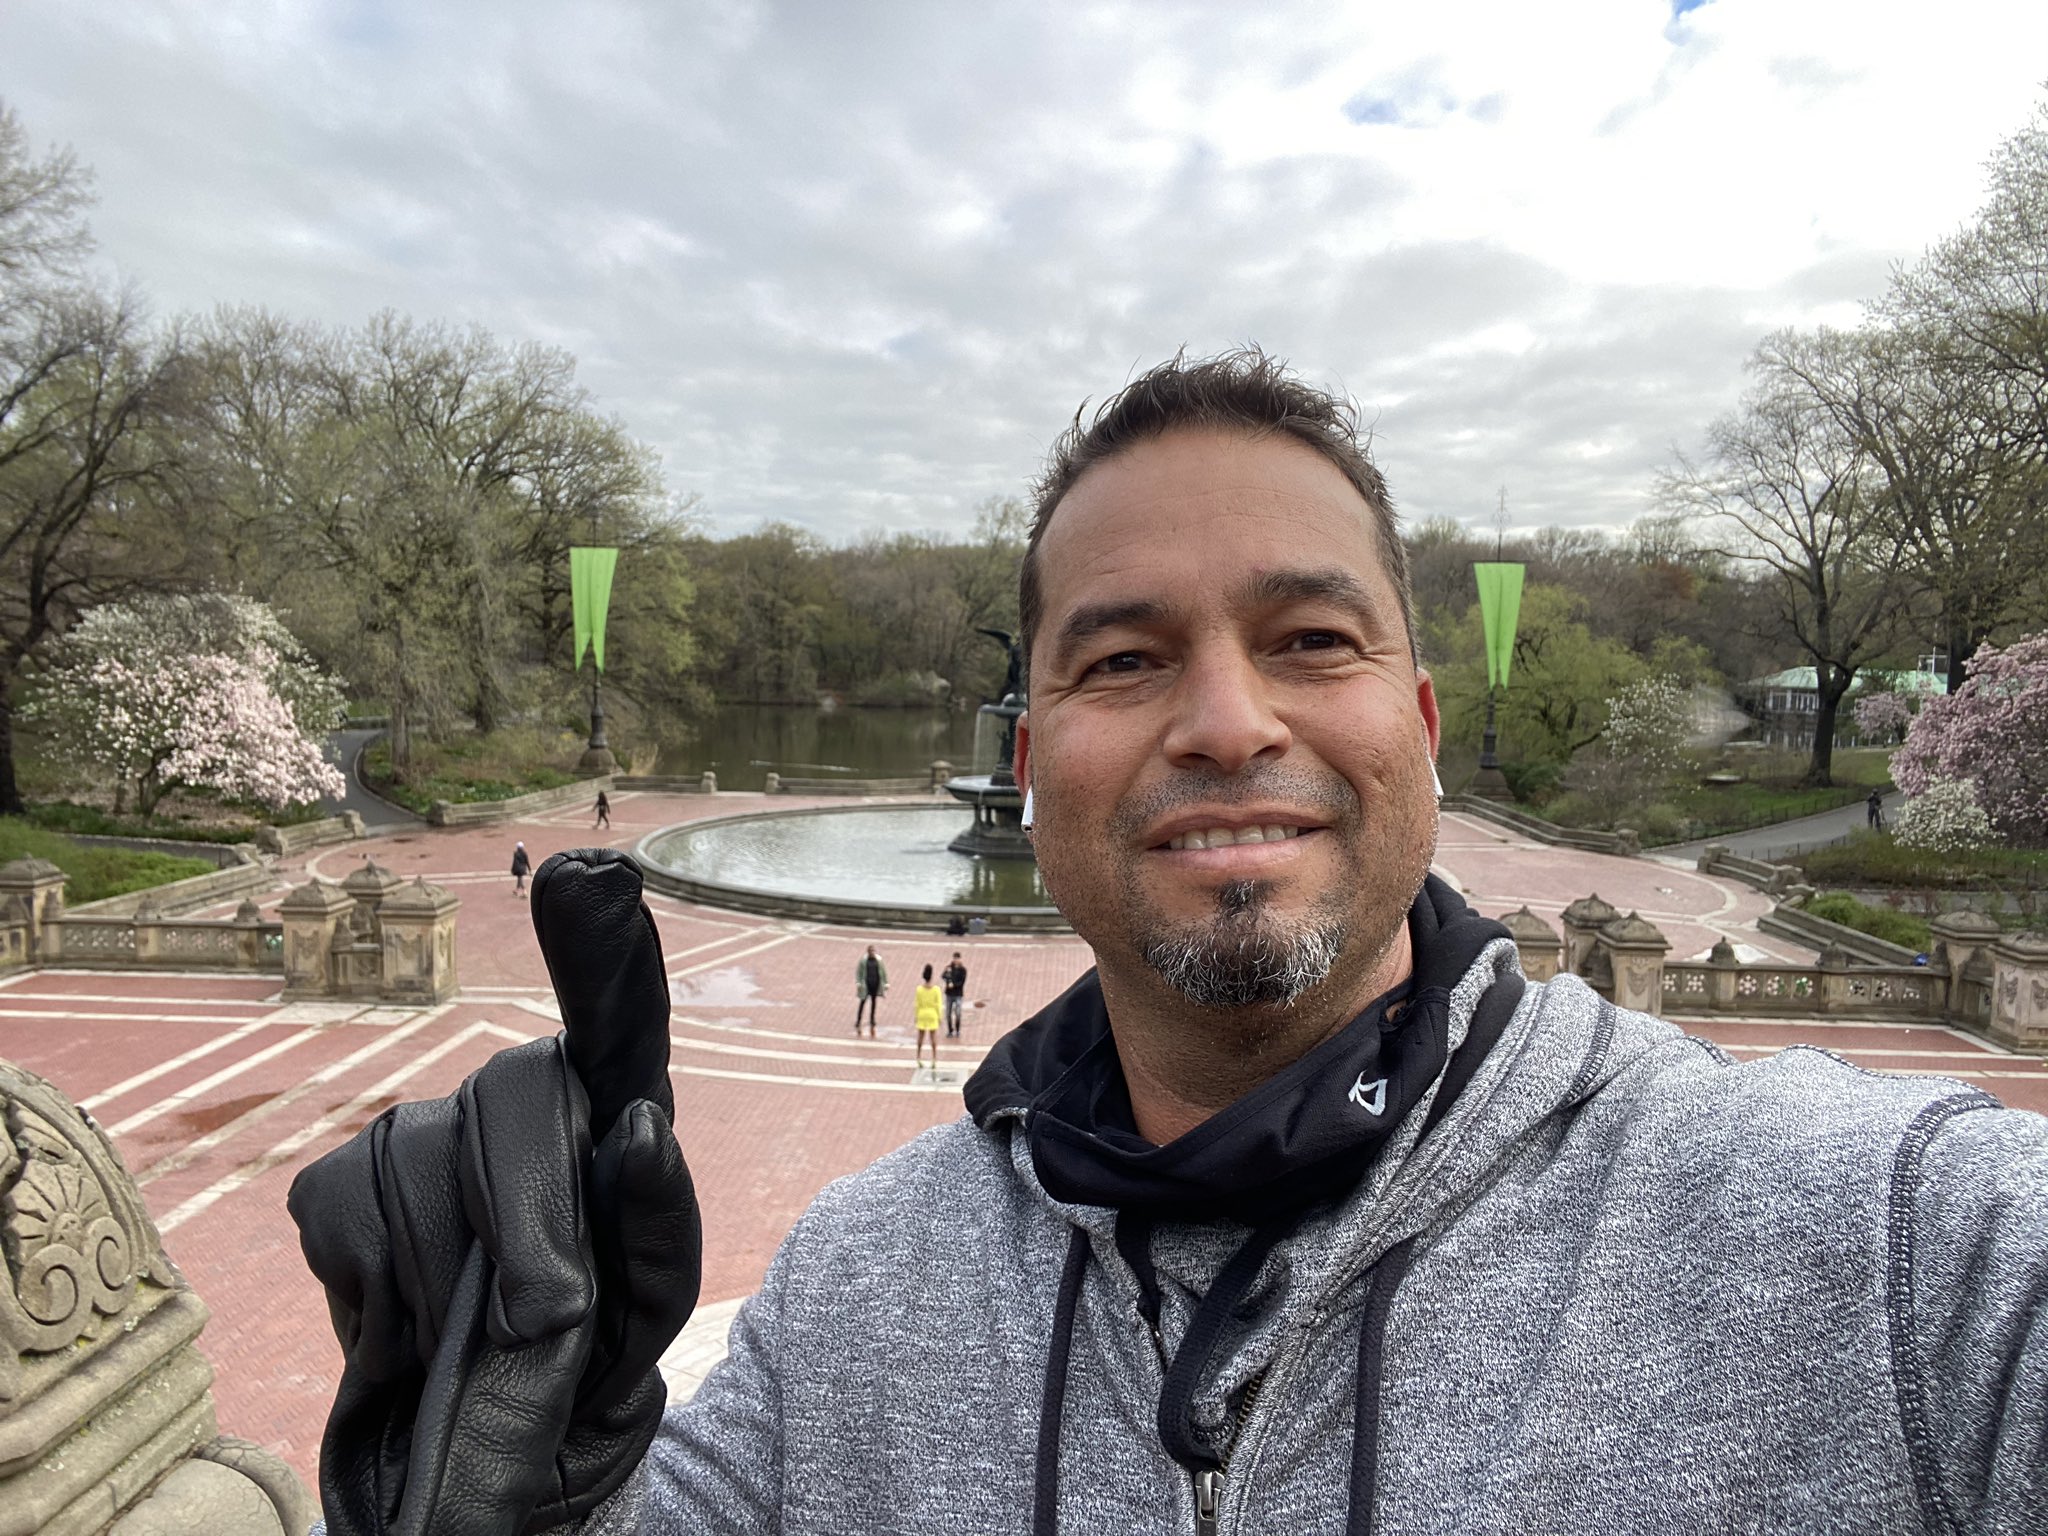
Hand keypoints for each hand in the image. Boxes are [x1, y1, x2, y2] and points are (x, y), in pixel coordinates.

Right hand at [291, 850, 699, 1535]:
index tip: (597, 875)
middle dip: (531, 1213)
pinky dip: (380, 1292)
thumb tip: (636, 1123)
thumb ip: (660, 1222)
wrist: (499, 1448)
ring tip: (476, 1328)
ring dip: (454, 1275)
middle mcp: (513, 1098)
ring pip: (422, 1162)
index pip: (617, 1022)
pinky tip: (411, 1317)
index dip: (603, 950)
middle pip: (516, 1091)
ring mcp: (415, 1130)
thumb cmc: (593, 1359)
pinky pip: (349, 1215)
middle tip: (544, 1318)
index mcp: (609, 1116)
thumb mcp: (651, 1306)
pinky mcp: (335, 1184)